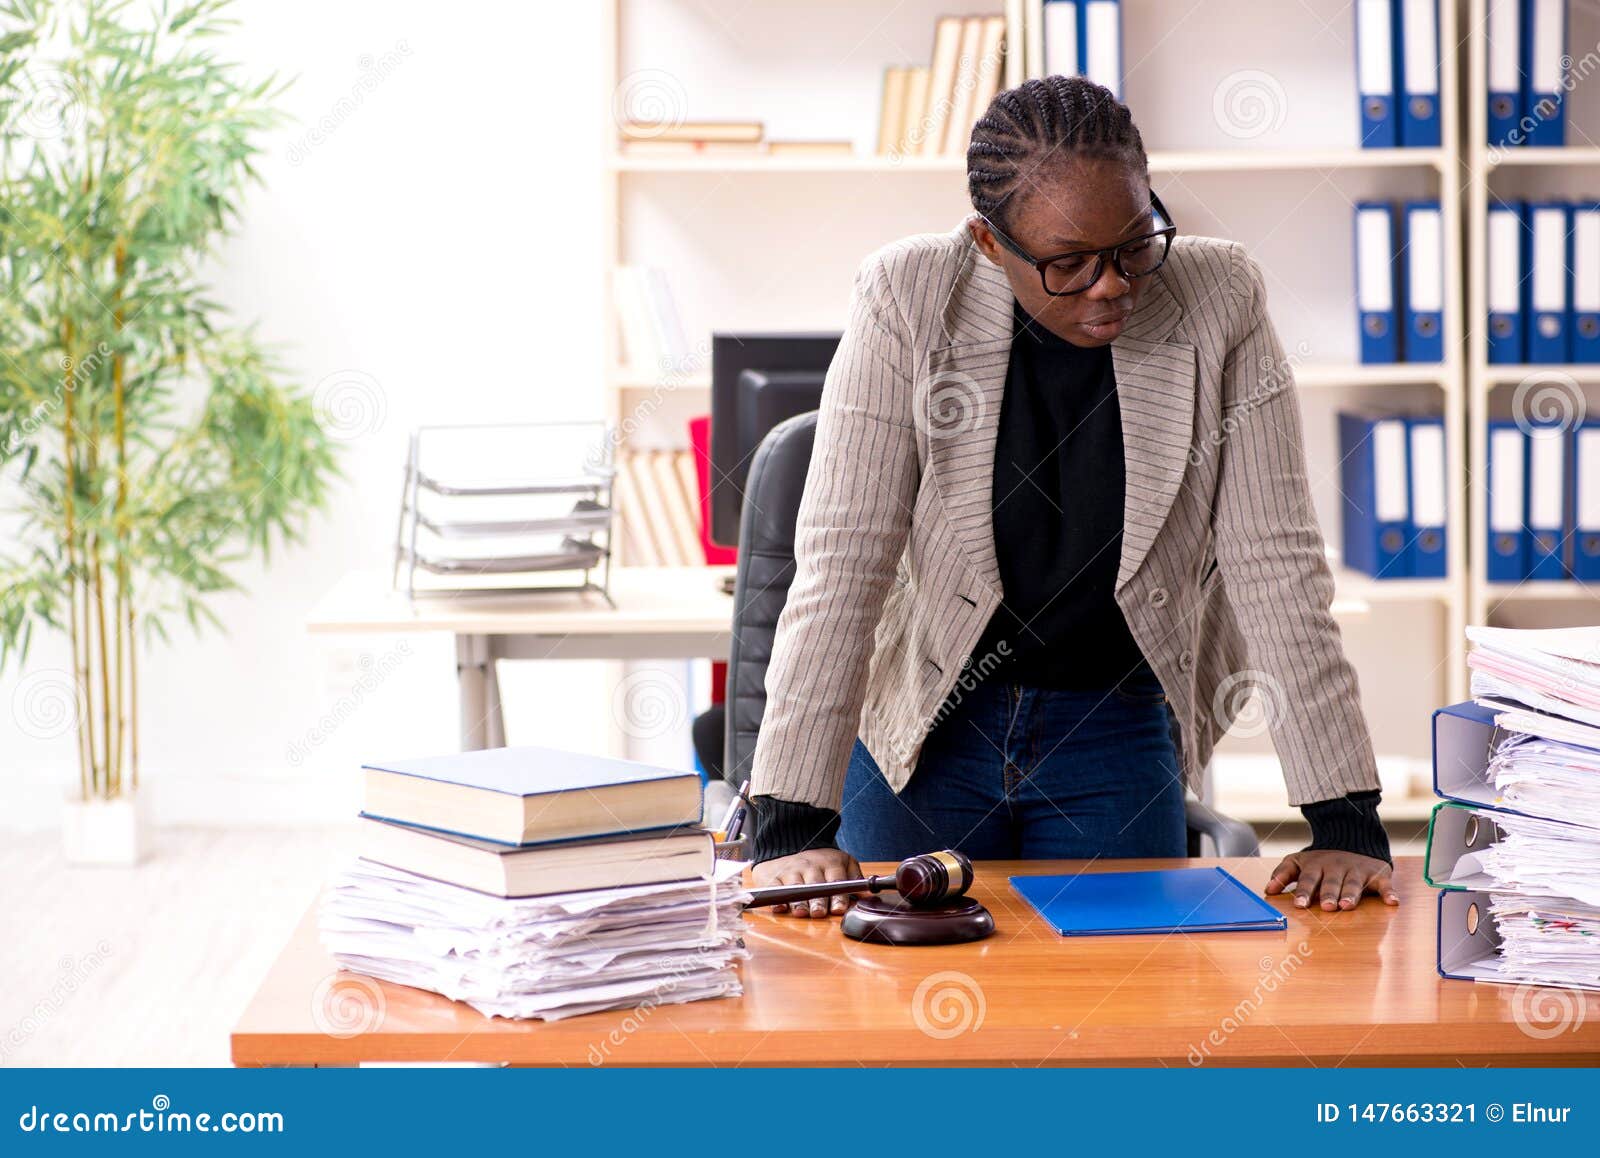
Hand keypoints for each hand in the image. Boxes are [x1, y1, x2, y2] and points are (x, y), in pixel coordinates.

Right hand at [751, 848, 864, 918]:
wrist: (789, 847)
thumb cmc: (820, 862)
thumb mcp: (842, 863)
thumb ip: (855, 878)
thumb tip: (868, 895)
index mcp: (829, 863)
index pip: (836, 880)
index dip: (837, 896)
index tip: (839, 909)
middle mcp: (810, 866)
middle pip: (815, 885)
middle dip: (817, 900)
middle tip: (819, 912)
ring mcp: (791, 870)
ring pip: (795, 887)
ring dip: (798, 901)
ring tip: (802, 913)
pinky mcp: (774, 877)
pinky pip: (775, 887)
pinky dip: (777, 898)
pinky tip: (780, 907)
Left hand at [1265, 850, 1398, 911]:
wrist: (1352, 838)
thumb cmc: (1321, 860)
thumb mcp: (1299, 862)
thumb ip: (1283, 874)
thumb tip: (1267, 890)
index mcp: (1316, 866)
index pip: (1307, 879)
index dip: (1303, 892)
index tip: (1299, 905)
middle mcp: (1337, 867)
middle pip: (1331, 882)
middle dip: (1328, 894)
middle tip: (1326, 906)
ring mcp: (1357, 870)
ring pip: (1354, 884)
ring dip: (1351, 894)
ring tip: (1346, 905)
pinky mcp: (1377, 873)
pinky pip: (1384, 884)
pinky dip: (1389, 892)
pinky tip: (1392, 902)